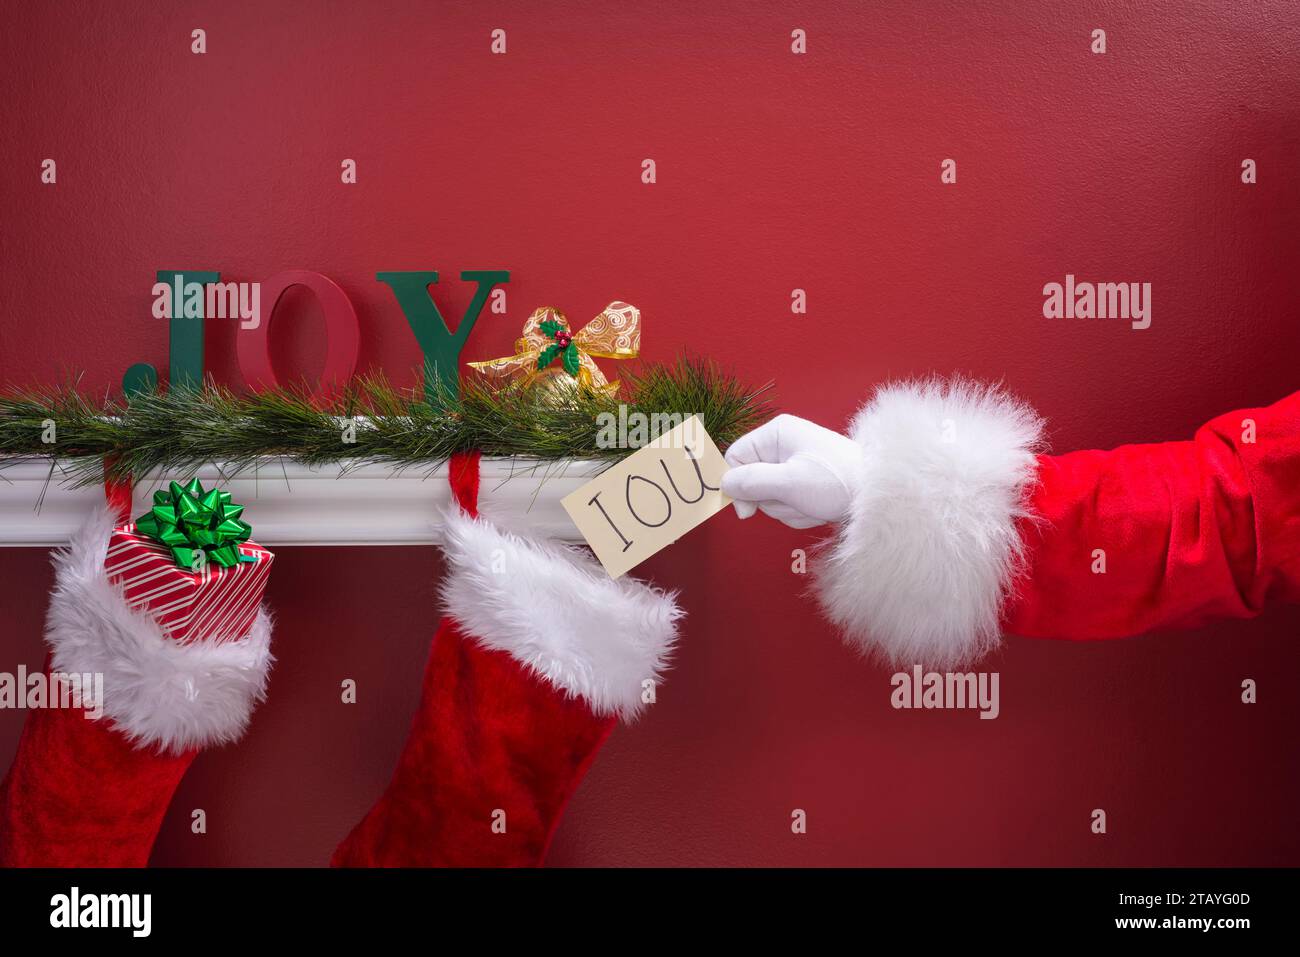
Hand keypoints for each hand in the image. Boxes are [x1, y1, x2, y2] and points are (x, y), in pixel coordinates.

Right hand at [721, 414, 863, 527]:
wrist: (878, 495)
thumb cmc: (836, 482)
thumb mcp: (790, 482)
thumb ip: (752, 482)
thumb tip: (724, 484)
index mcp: (776, 434)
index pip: (735, 457)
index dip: (736, 485)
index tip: (747, 511)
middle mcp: (782, 446)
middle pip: (752, 481)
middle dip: (772, 499)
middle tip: (797, 499)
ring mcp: (793, 465)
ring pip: (769, 497)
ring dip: (788, 508)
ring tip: (813, 503)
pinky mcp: (803, 483)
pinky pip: (786, 504)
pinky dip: (800, 512)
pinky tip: (818, 508)